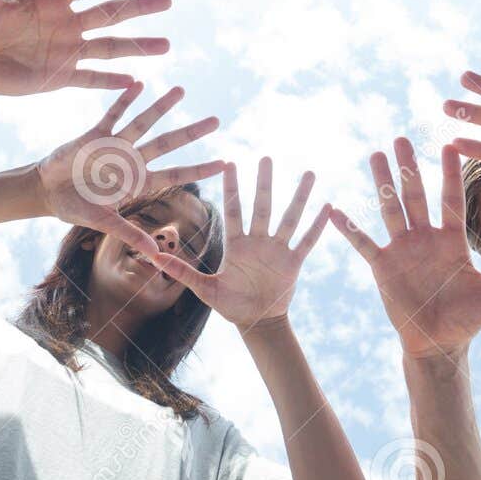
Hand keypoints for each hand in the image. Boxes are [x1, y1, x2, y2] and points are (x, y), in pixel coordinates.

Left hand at [0, 0, 167, 96]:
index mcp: (52, 3)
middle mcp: (67, 24)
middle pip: (109, 14)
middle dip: (138, 7)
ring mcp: (68, 51)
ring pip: (109, 47)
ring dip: (137, 46)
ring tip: (166, 44)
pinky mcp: (61, 76)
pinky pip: (91, 79)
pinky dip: (111, 81)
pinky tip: (134, 81)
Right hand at [36, 84, 224, 251]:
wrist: (46, 191)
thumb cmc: (76, 208)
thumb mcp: (103, 223)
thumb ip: (128, 234)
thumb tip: (155, 254)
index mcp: (137, 182)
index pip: (176, 175)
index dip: (199, 169)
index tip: (224, 163)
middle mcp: (132, 160)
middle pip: (167, 144)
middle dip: (191, 133)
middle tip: (216, 120)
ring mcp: (115, 145)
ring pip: (144, 123)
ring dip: (161, 107)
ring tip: (181, 90)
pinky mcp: (95, 134)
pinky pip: (113, 114)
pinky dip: (125, 100)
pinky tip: (139, 84)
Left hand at [149, 158, 327, 329]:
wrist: (256, 322)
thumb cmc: (229, 305)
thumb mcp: (204, 288)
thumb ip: (182, 271)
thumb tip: (153, 255)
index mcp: (237, 244)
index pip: (233, 209)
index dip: (232, 188)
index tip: (230, 163)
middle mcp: (258, 241)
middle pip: (262, 206)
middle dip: (264, 183)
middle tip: (266, 157)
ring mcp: (278, 249)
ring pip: (289, 217)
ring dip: (299, 197)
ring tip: (309, 173)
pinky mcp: (293, 262)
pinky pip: (307, 241)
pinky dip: (317, 225)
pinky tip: (327, 207)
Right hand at [331, 139, 480, 359]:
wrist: (439, 343)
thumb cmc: (469, 318)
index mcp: (451, 239)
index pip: (451, 198)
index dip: (450, 172)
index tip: (449, 143)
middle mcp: (425, 237)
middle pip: (416, 194)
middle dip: (408, 166)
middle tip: (401, 137)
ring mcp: (402, 249)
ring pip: (390, 208)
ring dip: (382, 183)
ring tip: (374, 155)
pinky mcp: (382, 266)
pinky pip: (363, 242)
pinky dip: (348, 228)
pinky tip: (334, 210)